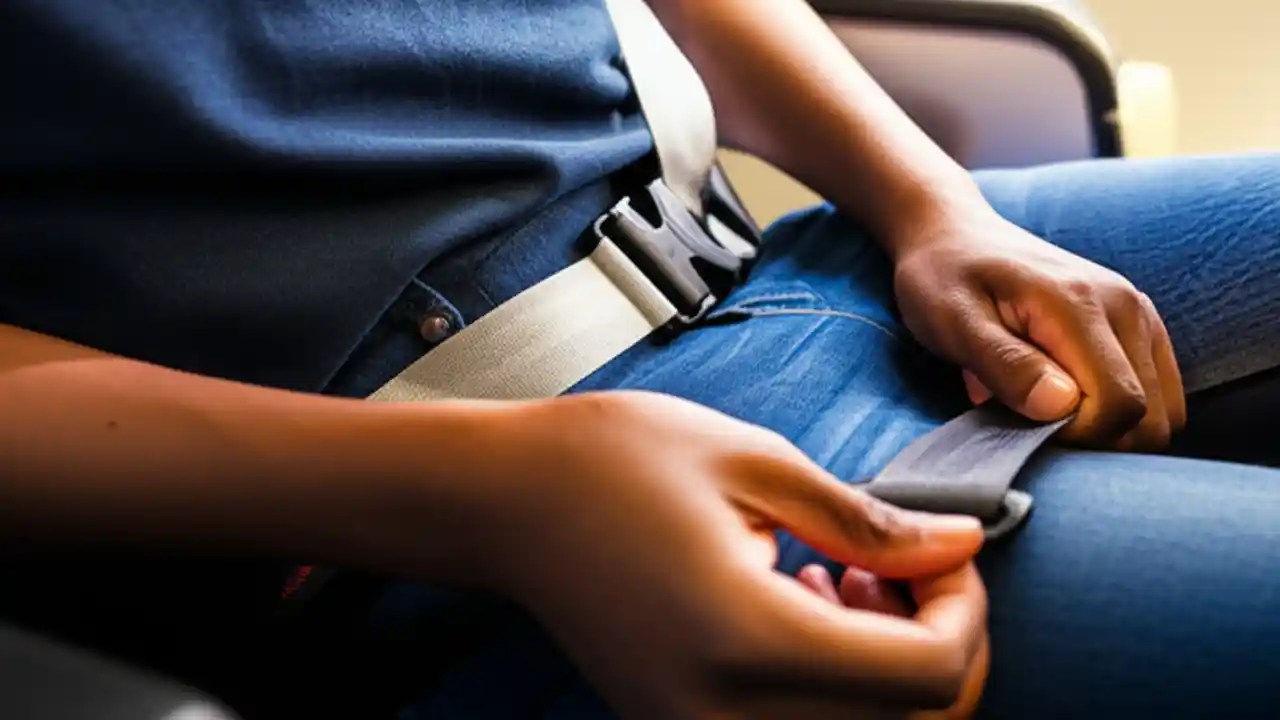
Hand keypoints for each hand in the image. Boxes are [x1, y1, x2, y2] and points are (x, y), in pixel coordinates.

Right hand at [465, 391, 986, 718]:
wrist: (510, 501)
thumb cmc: (615, 462)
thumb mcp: (755, 464)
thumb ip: (869, 521)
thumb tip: (961, 545)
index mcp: (750, 639)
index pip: (925, 676)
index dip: (963, 612)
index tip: (944, 552)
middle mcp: (725, 714)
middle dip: (938, 644)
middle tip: (900, 563)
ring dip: (889, 670)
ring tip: (846, 576)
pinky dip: (836, 685)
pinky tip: (807, 604)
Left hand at [891, 206, 1185, 449]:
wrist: (955, 234)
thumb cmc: (943, 278)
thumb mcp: (952, 321)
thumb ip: (1005, 363)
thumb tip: (1060, 406)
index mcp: (1081, 305)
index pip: (1120, 404)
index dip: (1079, 437)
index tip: (1026, 427)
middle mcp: (1126, 306)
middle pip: (1152, 417)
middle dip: (1096, 440)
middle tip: (1032, 425)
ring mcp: (1139, 314)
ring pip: (1164, 412)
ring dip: (1110, 430)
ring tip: (1047, 409)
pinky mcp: (1140, 325)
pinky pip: (1159, 394)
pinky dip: (1122, 414)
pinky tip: (1069, 400)